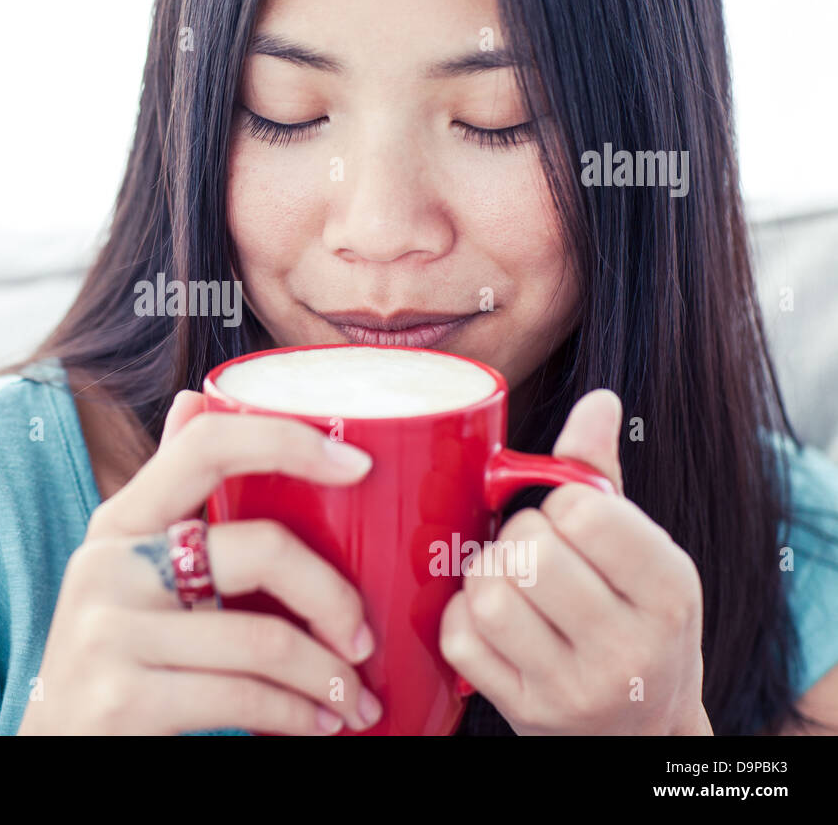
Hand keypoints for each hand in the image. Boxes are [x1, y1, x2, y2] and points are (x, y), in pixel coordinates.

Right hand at [17, 390, 384, 734]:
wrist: (52, 747)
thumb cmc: (111, 658)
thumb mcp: (125, 569)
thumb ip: (167, 494)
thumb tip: (192, 399)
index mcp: (119, 523)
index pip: (206, 447)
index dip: (289, 442)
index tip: (359, 463)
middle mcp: (108, 566)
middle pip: (261, 550)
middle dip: (335, 599)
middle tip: (364, 639)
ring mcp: (110, 634)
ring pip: (265, 641)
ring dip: (329, 677)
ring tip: (352, 700)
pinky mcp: (123, 700)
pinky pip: (246, 699)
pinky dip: (299, 717)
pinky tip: (318, 725)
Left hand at [439, 389, 711, 734]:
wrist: (643, 728)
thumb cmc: (635, 619)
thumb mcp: (643, 552)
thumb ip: (604, 476)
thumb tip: (597, 399)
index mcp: (669, 592)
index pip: (585, 513)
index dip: (558, 503)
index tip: (566, 520)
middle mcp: (628, 648)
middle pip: (529, 553)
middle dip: (517, 536)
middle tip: (530, 547)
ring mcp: (574, 688)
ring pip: (487, 595)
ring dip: (485, 573)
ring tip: (509, 578)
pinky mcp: (524, 711)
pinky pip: (459, 638)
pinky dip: (462, 616)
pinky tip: (491, 617)